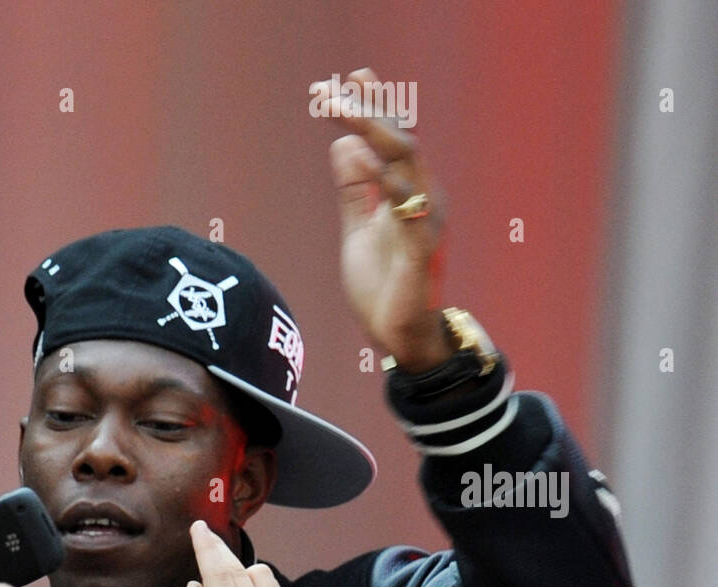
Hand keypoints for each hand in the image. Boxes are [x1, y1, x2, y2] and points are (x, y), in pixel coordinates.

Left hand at [319, 67, 453, 371]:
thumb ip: (353, 192)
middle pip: (397, 139)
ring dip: (372, 129)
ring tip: (342, 105)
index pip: (390, 140)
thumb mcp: (358, 231)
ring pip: (404, 160)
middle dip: (367, 108)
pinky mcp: (420, 249)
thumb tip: (342, 145)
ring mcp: (424, 221)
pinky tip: (359, 152)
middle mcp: (422, 198)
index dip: (373, 107)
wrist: (401, 338)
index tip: (348, 77)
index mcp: (408, 193)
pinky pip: (404, 204)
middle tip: (332, 86)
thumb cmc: (385, 288)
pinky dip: (382, 176)